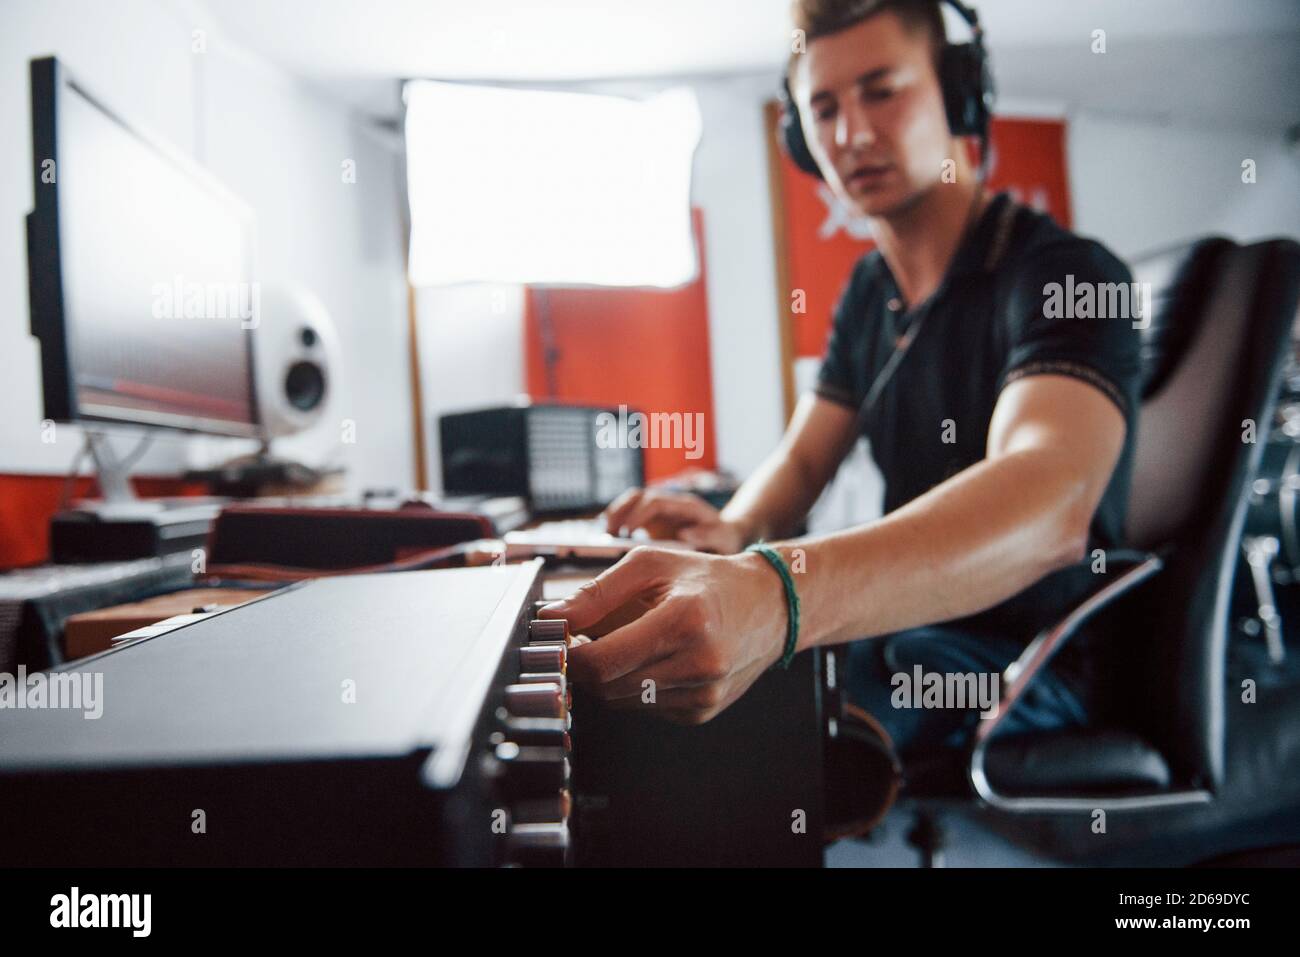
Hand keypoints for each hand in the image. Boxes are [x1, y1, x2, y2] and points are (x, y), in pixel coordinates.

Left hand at [538, 546, 788, 724]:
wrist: (769, 606)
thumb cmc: (706, 580)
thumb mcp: (649, 566)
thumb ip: (596, 593)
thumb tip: (551, 619)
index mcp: (684, 620)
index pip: (603, 661)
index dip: (570, 655)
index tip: (560, 639)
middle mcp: (699, 664)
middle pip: (608, 686)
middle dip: (586, 666)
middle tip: (584, 639)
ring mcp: (703, 694)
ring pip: (622, 701)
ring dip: (610, 677)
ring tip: (624, 643)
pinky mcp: (702, 712)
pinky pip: (646, 708)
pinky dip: (636, 687)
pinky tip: (652, 659)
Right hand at [603, 488, 747, 553]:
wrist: (725, 536)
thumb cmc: (724, 539)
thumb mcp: (723, 539)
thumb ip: (707, 536)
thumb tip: (684, 537)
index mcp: (685, 505)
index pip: (656, 502)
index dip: (640, 514)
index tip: (629, 531)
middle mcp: (669, 504)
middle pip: (637, 496)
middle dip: (620, 510)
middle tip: (609, 532)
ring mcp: (659, 511)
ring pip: (630, 503)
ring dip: (615, 515)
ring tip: (606, 536)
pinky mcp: (652, 521)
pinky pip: (629, 516)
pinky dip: (618, 522)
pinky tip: (610, 538)